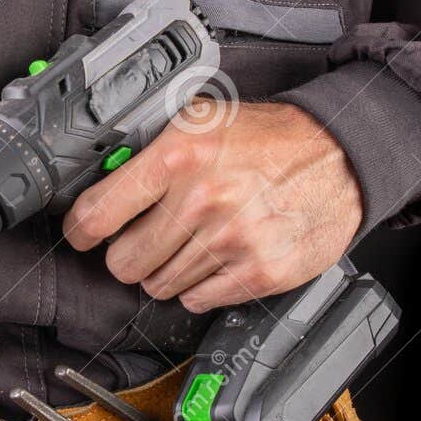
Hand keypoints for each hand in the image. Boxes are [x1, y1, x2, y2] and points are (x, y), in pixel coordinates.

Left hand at [63, 101, 361, 312]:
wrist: (338, 156)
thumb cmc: (268, 139)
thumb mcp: (201, 120)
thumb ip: (150, 149)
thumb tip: (103, 179)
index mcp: (179, 157)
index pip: (98, 214)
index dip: (82, 229)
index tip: (85, 233)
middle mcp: (202, 200)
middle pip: (123, 262)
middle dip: (128, 253)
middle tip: (146, 239)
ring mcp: (231, 241)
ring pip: (158, 286)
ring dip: (167, 270)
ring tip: (191, 243)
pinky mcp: (258, 272)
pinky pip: (198, 300)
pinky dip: (200, 286)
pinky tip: (215, 259)